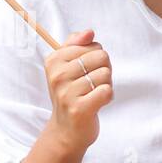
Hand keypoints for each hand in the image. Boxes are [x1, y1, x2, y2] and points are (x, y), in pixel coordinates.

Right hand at [42, 29, 112, 152]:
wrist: (66, 130)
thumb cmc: (71, 94)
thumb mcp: (67, 66)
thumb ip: (76, 44)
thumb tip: (89, 32)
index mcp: (54, 60)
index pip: (91, 44)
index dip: (96, 57)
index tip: (86, 71)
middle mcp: (58, 75)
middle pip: (101, 57)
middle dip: (104, 70)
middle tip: (92, 84)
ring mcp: (67, 92)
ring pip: (106, 75)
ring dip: (105, 85)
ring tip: (93, 94)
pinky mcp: (79, 108)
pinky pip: (107, 91)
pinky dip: (107, 97)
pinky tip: (97, 103)